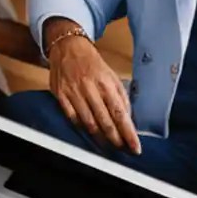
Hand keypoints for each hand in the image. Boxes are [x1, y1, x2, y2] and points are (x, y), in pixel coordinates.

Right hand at [45, 20, 140, 153]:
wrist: (68, 47)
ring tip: (109, 146)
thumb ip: (120, 96)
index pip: (120, 113)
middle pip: (105, 121)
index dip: (128, 133)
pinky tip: (90, 135)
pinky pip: (72, 118)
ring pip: (88, 122)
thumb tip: (128, 118)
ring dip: (100, 138)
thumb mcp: (112, 75)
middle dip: (116, 139)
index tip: (135, 147)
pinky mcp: (61, 95)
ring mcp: (74, 92)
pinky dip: (82, 128)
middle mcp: (90, 88)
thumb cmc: (92, 63)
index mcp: (106, 83)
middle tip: (123, 150)